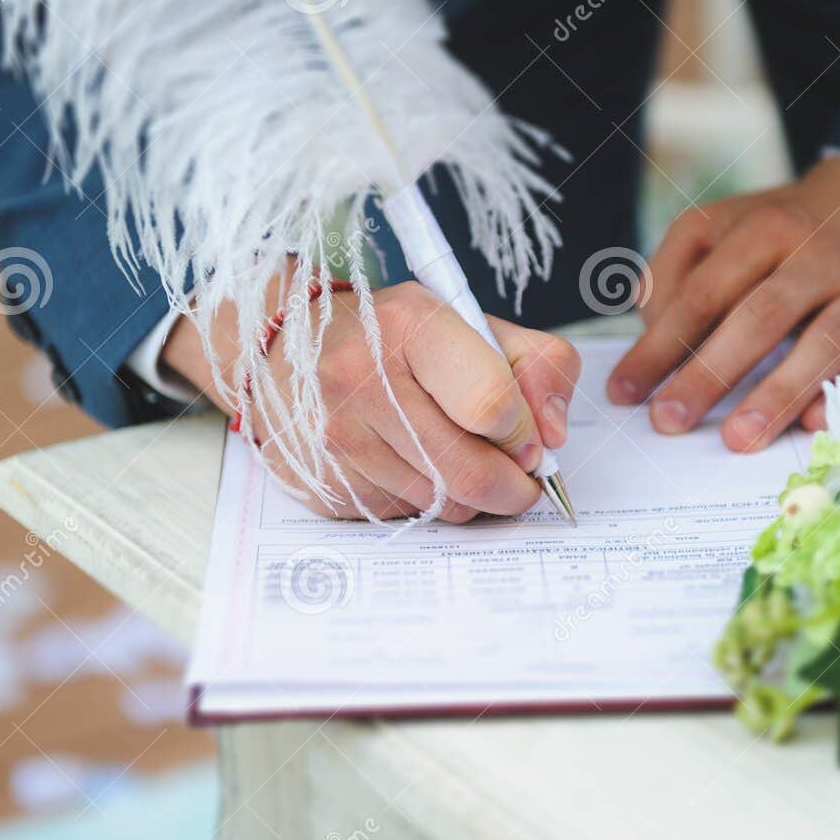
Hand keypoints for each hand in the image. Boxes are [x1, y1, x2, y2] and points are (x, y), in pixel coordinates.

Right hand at [163, 280, 578, 520]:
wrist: (286, 349)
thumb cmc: (395, 336)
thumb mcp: (471, 323)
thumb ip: (537, 365)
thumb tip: (553, 436)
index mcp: (410, 326)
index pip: (493, 405)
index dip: (525, 434)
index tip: (529, 438)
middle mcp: (361, 379)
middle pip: (473, 473)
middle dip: (513, 486)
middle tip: (519, 476)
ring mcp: (336, 437)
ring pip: (445, 506)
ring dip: (469, 496)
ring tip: (455, 456)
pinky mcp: (325, 482)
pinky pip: (406, 516)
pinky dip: (424, 501)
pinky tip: (408, 464)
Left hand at [607, 155, 839, 450]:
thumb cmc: (783, 232)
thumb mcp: (722, 226)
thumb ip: (675, 272)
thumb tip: (652, 333)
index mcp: (764, 230)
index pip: (703, 293)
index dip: (660, 345)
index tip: (626, 393)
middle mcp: (818, 255)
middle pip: (759, 318)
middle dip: (709, 375)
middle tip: (669, 421)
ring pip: (823, 343)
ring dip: (778, 394)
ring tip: (737, 439)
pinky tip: (817, 424)